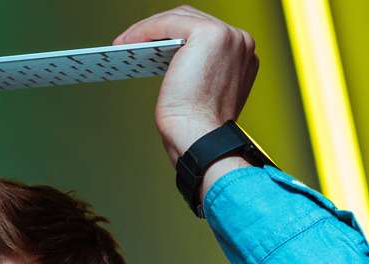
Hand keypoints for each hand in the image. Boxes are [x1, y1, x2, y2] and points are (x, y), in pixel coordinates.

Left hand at [113, 5, 258, 166]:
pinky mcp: (209, 34)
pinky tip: (127, 40)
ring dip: (148, 28)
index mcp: (243, 57)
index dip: (175, 36)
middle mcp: (241, 43)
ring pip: (179, 18)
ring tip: (125, 40)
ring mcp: (228, 36)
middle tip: (133, 40)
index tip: (152, 43)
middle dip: (159, 29)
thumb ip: (196, 72)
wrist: (200, 140)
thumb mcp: (201, 95)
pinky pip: (167, 23)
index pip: (205, 34)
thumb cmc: (198, 130)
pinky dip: (145, 29)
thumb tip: (172, 63)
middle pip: (192, 21)